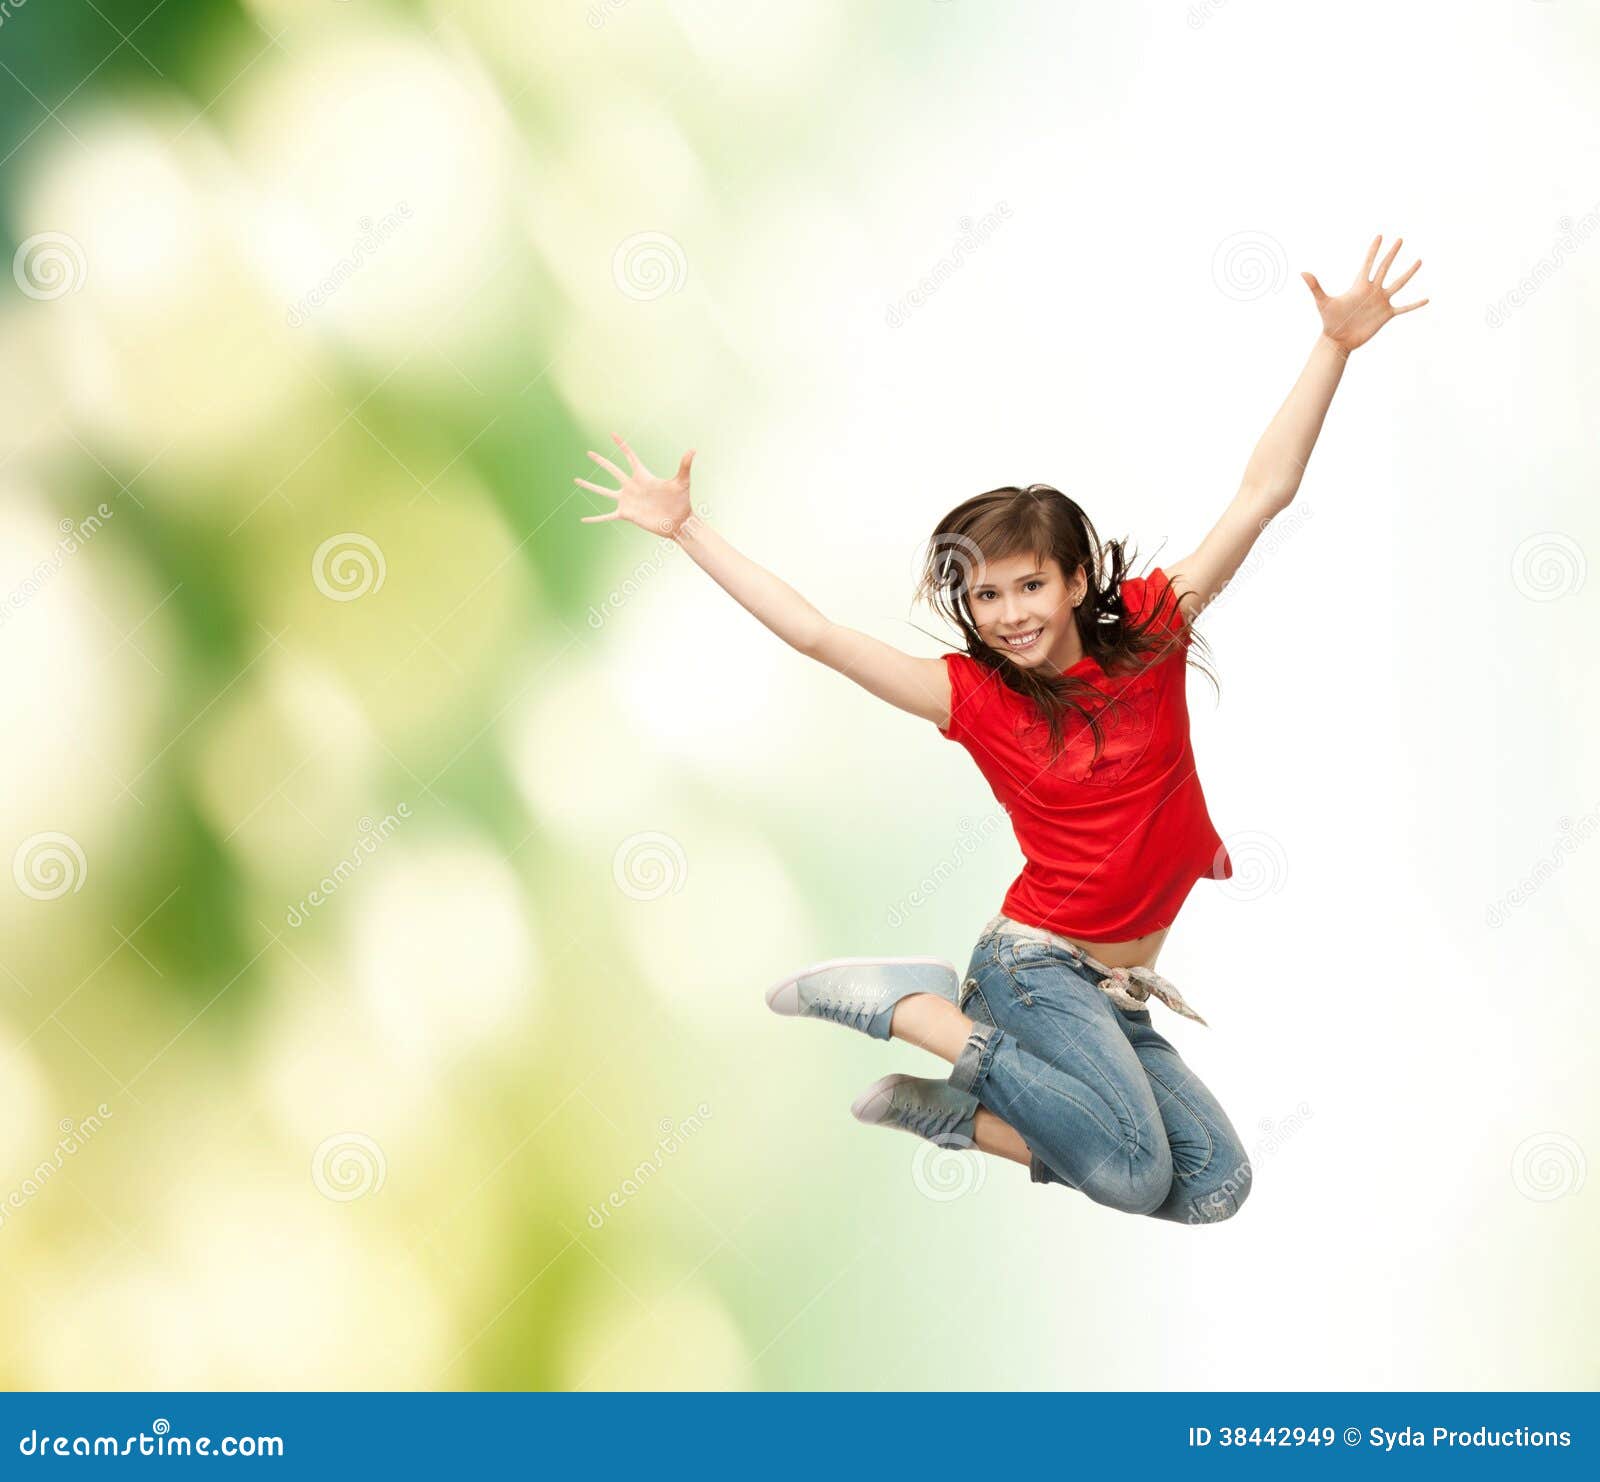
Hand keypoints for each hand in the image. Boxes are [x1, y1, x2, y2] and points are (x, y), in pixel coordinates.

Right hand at [576, 434, 696, 536]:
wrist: (678, 522)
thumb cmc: (681, 502)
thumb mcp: (682, 482)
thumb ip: (684, 466)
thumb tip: (693, 450)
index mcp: (642, 476)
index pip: (629, 456)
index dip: (622, 445)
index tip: (612, 434)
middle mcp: (632, 486)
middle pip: (612, 470)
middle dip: (601, 461)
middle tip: (588, 452)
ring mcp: (627, 500)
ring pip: (604, 492)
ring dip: (590, 486)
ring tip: (576, 480)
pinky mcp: (626, 514)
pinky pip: (606, 516)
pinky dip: (595, 518)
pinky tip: (583, 519)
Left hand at [1301, 234, 1427, 353]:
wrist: (1338, 340)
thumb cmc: (1329, 321)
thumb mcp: (1323, 302)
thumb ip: (1315, 287)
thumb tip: (1302, 272)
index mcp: (1360, 285)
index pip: (1368, 263)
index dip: (1373, 249)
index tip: (1380, 235)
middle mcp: (1372, 290)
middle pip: (1385, 267)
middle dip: (1392, 253)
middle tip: (1400, 239)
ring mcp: (1381, 302)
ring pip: (1398, 284)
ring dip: (1409, 273)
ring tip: (1419, 261)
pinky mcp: (1386, 315)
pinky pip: (1404, 308)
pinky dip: (1415, 304)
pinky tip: (1427, 299)